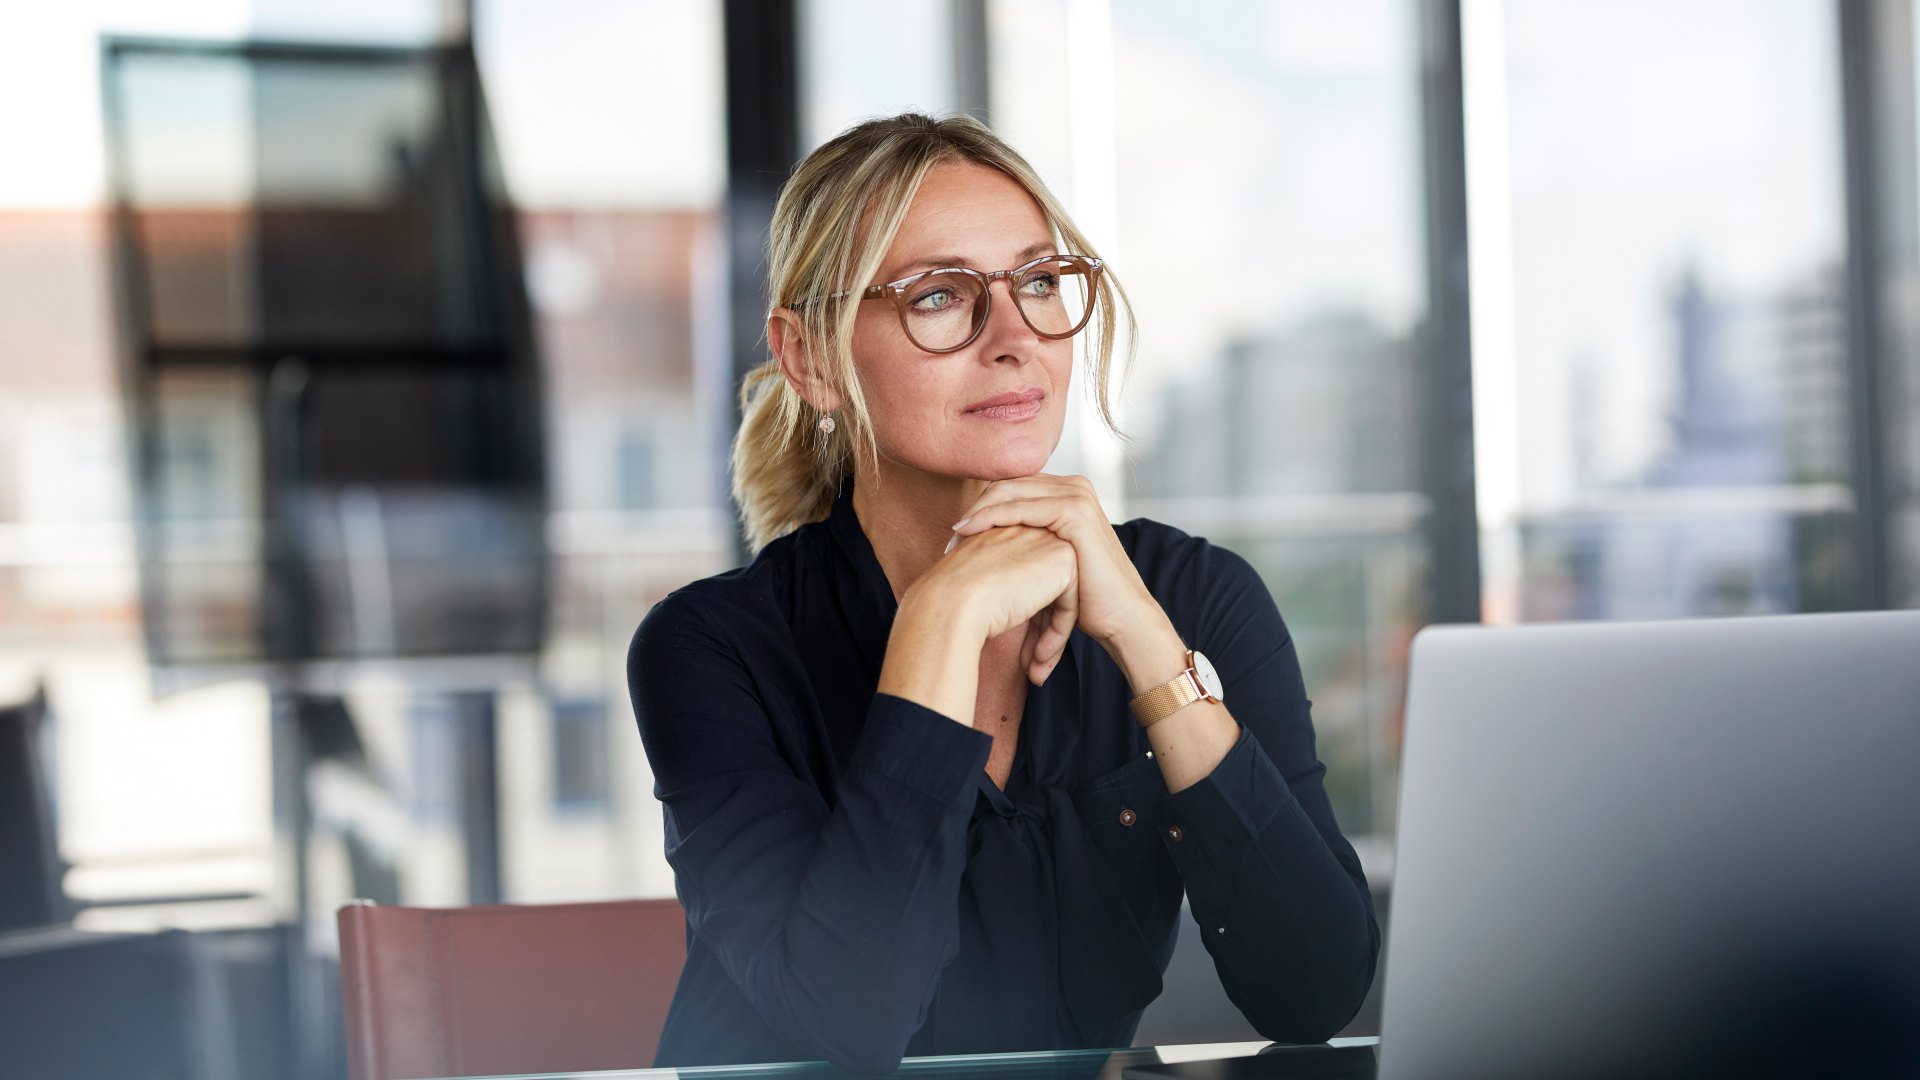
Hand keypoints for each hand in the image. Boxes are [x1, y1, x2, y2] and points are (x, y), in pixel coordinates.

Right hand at [917, 523, 1077, 684]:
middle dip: (1043, 629)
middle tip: (1033, 663)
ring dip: (1052, 636)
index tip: (1021, 650)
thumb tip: (1013, 607)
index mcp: (1004, 534)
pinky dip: (1058, 633)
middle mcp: (1027, 531)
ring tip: (1037, 667)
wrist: (953, 603)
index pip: (1027, 577)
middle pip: (1048, 587)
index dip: (1028, 617)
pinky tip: (1040, 657)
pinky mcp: (1063, 559)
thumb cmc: (953, 602)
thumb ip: (1001, 588)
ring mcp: (1047, 541)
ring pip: (1062, 597)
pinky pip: (1070, 603)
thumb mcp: (977, 588)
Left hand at [947, 474, 1168, 684]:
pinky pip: (1020, 508)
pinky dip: (991, 518)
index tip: (956, 536)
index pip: (1012, 486)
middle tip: (950, 538)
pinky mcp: (1075, 512)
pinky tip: (970, 534)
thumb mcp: (1049, 560)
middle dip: (975, 508)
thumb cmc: (1085, 597)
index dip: (981, 506)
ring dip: (978, 513)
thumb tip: (980, 541)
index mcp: (1067, 492)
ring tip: (955, 539)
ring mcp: (1077, 495)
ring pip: (1009, 492)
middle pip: (1007, 484)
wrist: (1121, 618)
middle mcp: (1074, 486)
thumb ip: (1025, 541)